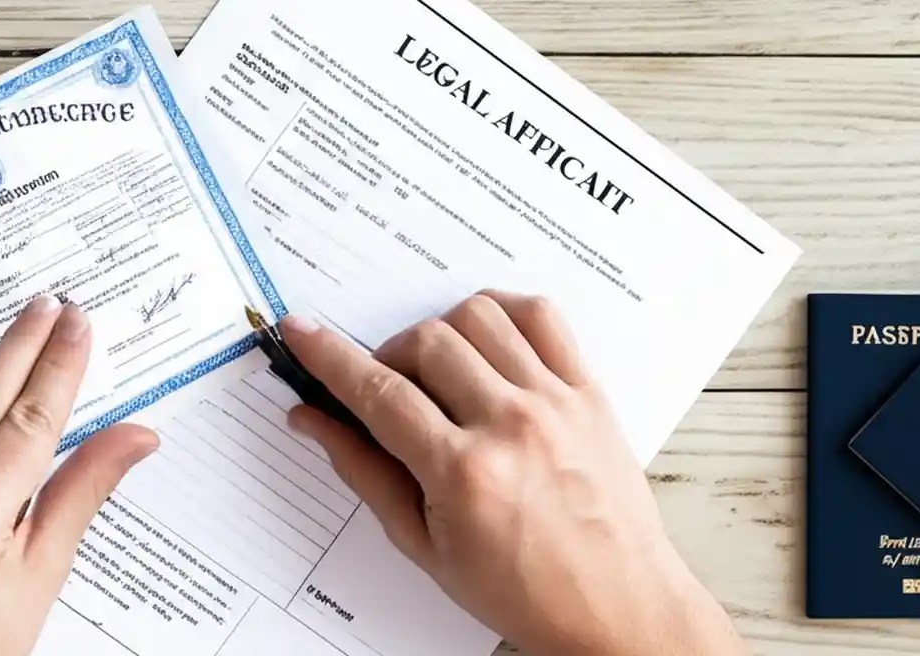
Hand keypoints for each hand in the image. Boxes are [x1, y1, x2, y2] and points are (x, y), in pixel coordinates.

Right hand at [281, 291, 743, 655]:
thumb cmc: (522, 591)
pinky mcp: (589, 392)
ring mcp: (555, 403)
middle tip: (387, 390)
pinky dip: (503, 312)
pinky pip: (542, 316)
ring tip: (439, 372)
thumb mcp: (424, 547)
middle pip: (426, 343)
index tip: (301, 333)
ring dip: (441, 332)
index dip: (328, 356)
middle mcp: (511, 426)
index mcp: (464, 474)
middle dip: (388, 356)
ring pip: (479, 316)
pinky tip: (487, 340)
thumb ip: (364, 473)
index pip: (378, 392)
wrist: (617, 607)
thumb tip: (312, 422)